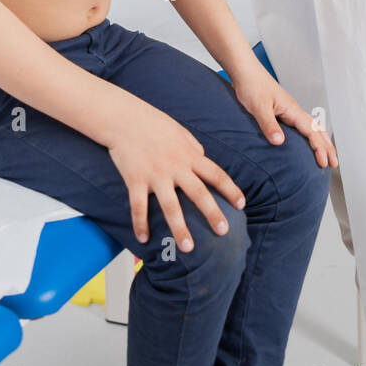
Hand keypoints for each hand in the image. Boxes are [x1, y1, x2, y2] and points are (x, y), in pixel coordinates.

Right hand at [107, 101, 245, 249]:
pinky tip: (143, 239)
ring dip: (180, 228)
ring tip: (188, 248)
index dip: (230, 190)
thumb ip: (193, 146)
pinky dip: (140, 224)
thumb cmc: (152, 122)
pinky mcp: (135, 179)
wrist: (123, 118)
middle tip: (224, 232)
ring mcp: (155, 174)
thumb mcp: (179, 131)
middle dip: (213, 213)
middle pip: (198, 193)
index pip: (216, 173)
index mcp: (189, 154)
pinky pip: (138, 206)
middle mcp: (175, 166)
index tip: (241, 205)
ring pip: (171, 206)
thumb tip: (204, 157)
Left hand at [231, 61, 337, 168]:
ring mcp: (288, 110)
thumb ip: (269, 124)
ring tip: (326, 154)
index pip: (312, 131)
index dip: (319, 148)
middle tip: (334, 163)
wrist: (244, 70)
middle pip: (317, 130)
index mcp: (292, 109)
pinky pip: (300, 126)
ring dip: (320, 141)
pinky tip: (304, 142)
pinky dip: (308, 136)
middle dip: (327, 146)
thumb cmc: (251, 84)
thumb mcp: (259, 107)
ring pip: (311, 127)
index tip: (323, 163)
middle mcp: (293, 110)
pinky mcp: (280, 111)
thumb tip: (279, 142)